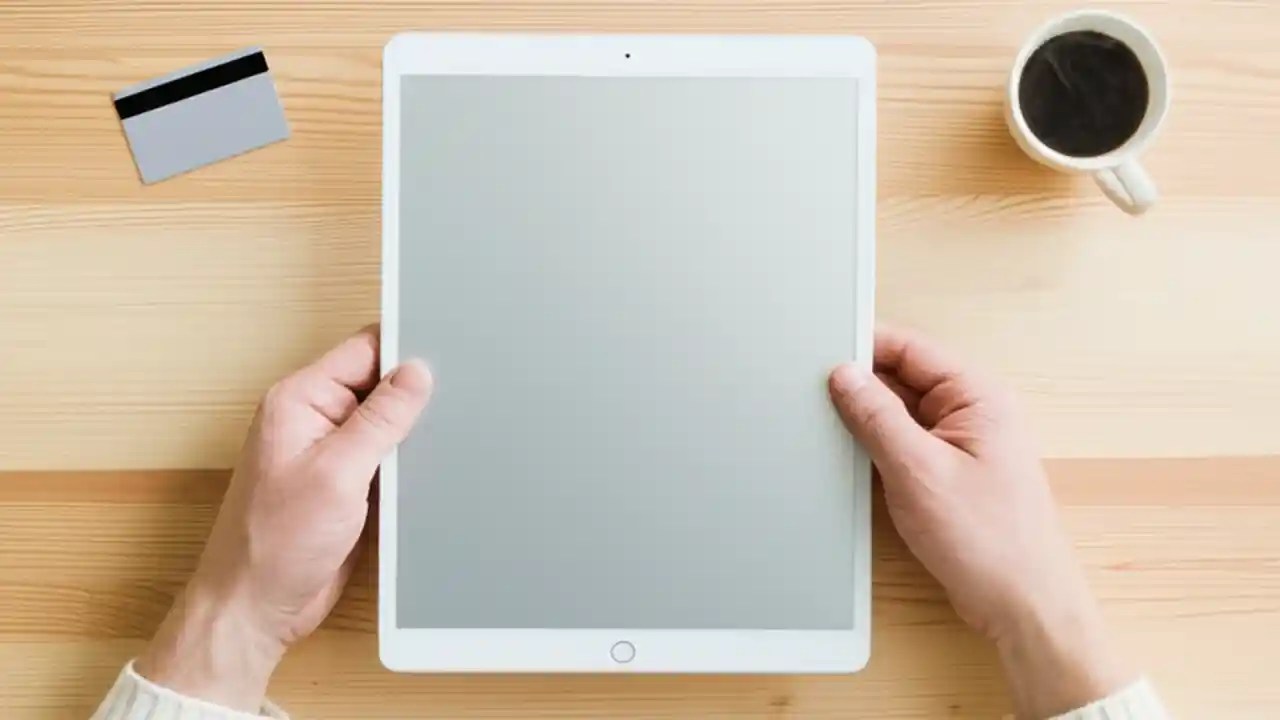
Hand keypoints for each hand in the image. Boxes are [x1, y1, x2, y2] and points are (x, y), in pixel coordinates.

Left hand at [136, 325, 431, 711]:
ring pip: (386, 423)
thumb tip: (416, 372)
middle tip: (456, 404)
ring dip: (412, 434)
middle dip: (414, 395)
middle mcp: (312, 420)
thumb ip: (380, 419)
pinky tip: (429, 471)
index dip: (405, 351)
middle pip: (378, 384)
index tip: (448, 357)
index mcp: (299, 401)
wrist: (256, 608)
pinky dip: (406, 464)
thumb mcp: (337, 473)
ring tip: (444, 441)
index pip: (363, 351)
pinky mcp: (344, 485)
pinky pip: (385, 458)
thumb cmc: (275, 544)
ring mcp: (329, 453)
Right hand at [829, 326, 1131, 718]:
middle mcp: (974, 412)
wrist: (1021, 605)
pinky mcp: (951, 472)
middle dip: (861, 387)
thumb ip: (876, 416)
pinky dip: (879, 449)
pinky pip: (906, 444)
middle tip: (815, 397)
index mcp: (978, 396)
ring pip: (901, 413)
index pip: (910, 347)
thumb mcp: (917, 470)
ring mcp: (963, 443)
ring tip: (834, 432)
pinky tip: (855, 461)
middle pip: (903, 377)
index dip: (863, 345)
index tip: (819, 352)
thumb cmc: (987, 542)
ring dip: (869, 421)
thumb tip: (844, 375)